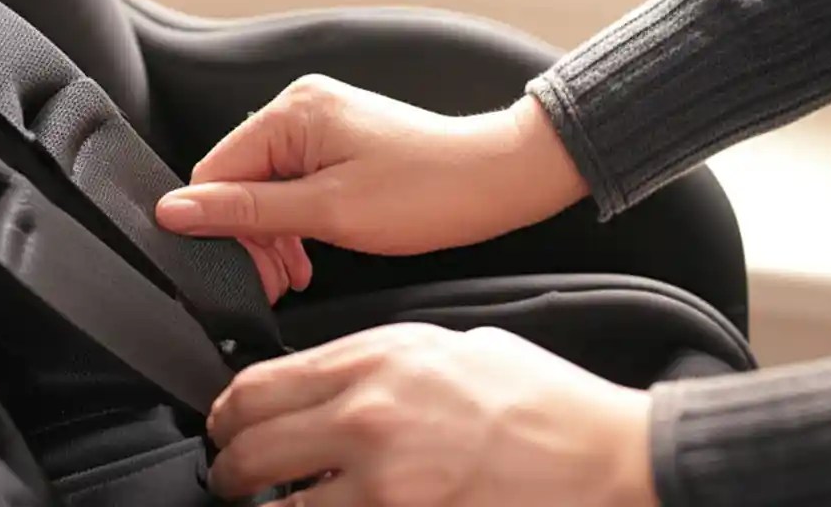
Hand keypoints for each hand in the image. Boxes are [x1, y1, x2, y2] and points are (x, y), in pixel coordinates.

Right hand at [155, 75, 587, 301]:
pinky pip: (294, 186)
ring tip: (295, 273)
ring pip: (265, 189)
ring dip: (273, 236)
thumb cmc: (428, 192)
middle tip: (275, 281)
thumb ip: (247, 212)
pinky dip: (295, 223)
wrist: (496, 181)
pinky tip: (307, 255)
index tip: (246, 271)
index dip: (220, 228)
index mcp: (291, 113)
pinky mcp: (339, 144)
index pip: (215, 172)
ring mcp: (321, 125)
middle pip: (238, 181)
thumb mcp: (328, 211)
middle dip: (250, 237)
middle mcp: (300, 109)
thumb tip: (177, 210)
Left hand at [206, 324, 657, 506]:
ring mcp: (381, 482)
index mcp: (377, 358)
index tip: (227, 430)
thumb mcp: (451, 348)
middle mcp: (367, 414)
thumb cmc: (539, 401)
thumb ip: (378, 362)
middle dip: (229, 471)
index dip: (227, 416)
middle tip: (232, 479)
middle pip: (249, 449)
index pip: (257, 387)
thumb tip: (329, 382)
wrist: (603, 456)